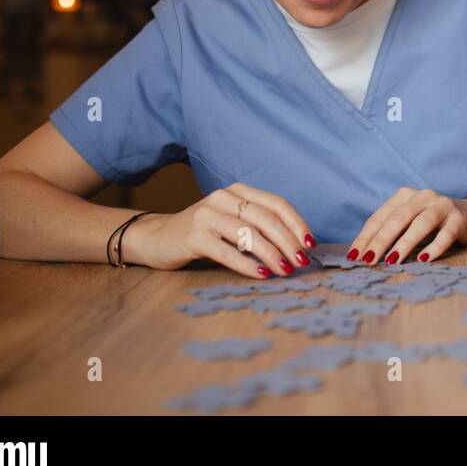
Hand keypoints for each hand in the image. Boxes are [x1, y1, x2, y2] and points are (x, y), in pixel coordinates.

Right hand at [121, 183, 315, 277]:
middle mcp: (223, 198)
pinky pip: (226, 251)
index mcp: (238, 191)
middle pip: (265, 218)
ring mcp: (206, 215)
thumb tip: (296, 247)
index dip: (296, 223)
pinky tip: (260, 274)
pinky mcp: (193, 236)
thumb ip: (258, 227)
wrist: (156, 238)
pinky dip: (246, 264)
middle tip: (301, 262)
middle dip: (288, 242)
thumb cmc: (203, 233)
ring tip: (284, 270)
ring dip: (271, 254)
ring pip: (248, 233)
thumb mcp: (232, 222)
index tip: (310, 244)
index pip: (276, 203)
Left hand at [348, 187, 466, 264]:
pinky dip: (434, 247)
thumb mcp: (410, 223)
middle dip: (380, 241)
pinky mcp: (459, 218)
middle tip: (368, 261)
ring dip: (405, 243)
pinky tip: (424, 259)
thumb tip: (365, 255)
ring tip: (393, 261)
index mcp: (405, 196)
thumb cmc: (434, 224)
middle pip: (398, 219)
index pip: (380, 217)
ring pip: (421, 224)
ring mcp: (442, 205)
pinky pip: (445, 234)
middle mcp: (422, 196)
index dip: (366, 237)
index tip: (354, 257)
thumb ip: (392, 232)